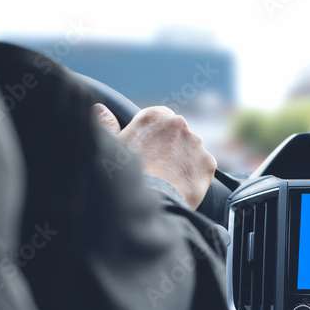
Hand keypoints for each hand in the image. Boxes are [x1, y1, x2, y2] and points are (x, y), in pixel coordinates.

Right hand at [93, 103, 215, 209]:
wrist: (151, 201)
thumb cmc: (126, 174)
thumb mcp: (111, 147)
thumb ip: (106, 124)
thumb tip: (100, 108)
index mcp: (155, 116)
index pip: (160, 119)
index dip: (154, 136)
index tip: (149, 150)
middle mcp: (180, 124)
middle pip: (177, 134)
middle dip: (170, 147)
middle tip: (158, 167)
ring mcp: (197, 143)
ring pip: (191, 150)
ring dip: (184, 160)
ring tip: (168, 179)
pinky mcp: (209, 163)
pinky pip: (203, 167)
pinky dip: (195, 175)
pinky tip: (181, 185)